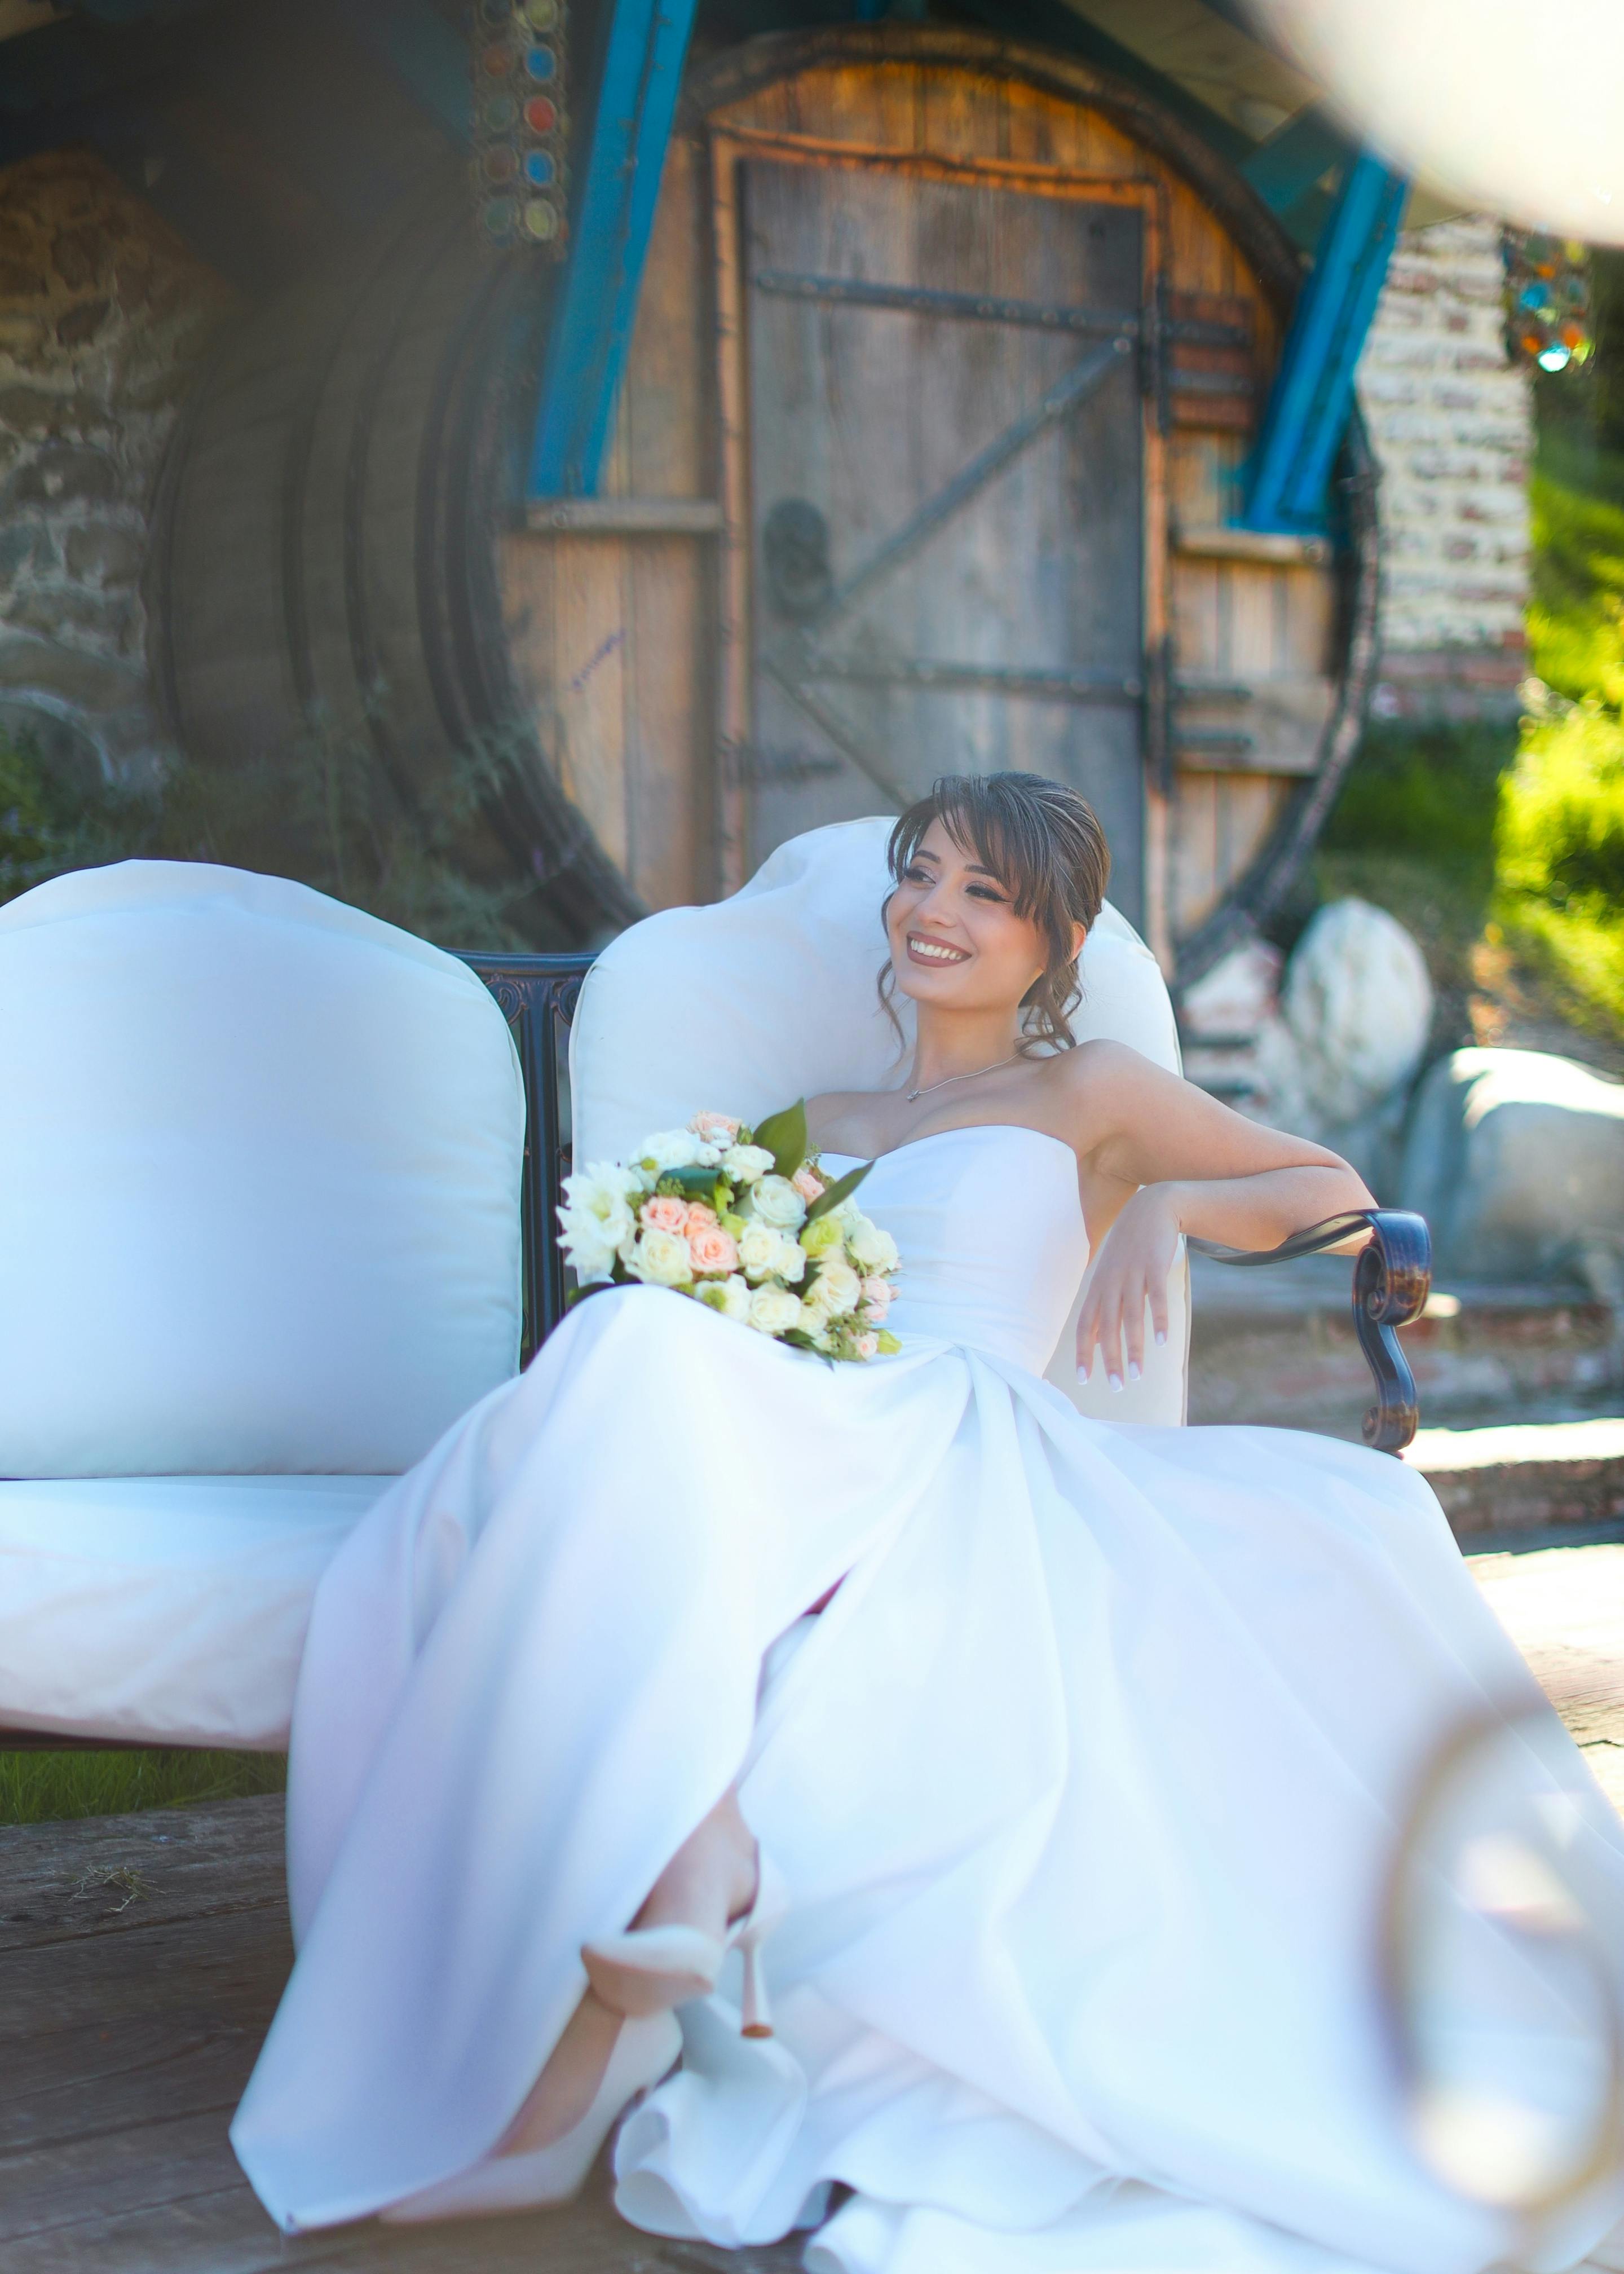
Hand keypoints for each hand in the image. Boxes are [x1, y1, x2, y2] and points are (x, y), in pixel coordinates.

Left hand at [1075, 1184, 1179, 1388]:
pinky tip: (1162, 1344)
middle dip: (1109, 1359)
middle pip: (1107, 1327)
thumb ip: (1103, 1306)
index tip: (1084, 1380)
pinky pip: (1157, 1299)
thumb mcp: (1110, 1275)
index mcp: (1098, 1287)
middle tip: (1116, 1387)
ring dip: (1133, 1348)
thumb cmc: (1129, 1248)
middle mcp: (1110, 1283)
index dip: (1083, 1353)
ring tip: (1137, 1375)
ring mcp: (1132, 1274)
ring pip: (1130, 1317)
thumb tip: (1096, 1339)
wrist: (1151, 1208)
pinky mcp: (1155, 1267)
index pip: (1085, 1325)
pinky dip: (1158, 1322)